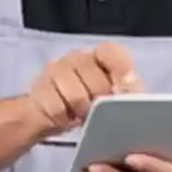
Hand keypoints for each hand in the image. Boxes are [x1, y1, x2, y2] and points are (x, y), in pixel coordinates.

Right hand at [27, 42, 141, 134]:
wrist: (51, 116)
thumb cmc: (89, 106)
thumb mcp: (113, 99)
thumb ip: (126, 92)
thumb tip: (133, 90)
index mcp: (98, 56)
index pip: (110, 51)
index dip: (120, 68)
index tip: (126, 87)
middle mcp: (76, 57)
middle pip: (94, 76)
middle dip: (101, 100)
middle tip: (101, 113)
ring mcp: (54, 69)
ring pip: (75, 95)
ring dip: (82, 112)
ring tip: (82, 116)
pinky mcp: (38, 88)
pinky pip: (57, 108)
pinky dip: (64, 120)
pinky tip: (66, 119)